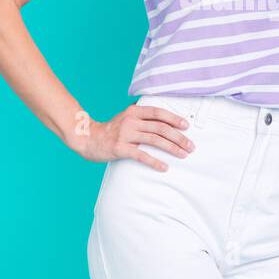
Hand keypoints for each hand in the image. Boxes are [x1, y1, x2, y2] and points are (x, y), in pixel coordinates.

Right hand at [67, 102, 193, 171]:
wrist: (87, 138)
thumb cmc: (110, 131)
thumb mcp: (126, 119)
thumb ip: (142, 119)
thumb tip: (165, 124)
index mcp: (134, 112)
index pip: (158, 113)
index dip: (174, 119)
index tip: (186, 126)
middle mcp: (130, 121)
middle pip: (160, 127)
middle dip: (178, 137)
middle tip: (190, 145)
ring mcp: (125, 134)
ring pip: (154, 140)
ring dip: (172, 148)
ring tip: (183, 154)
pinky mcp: (120, 148)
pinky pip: (141, 155)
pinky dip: (155, 161)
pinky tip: (164, 167)